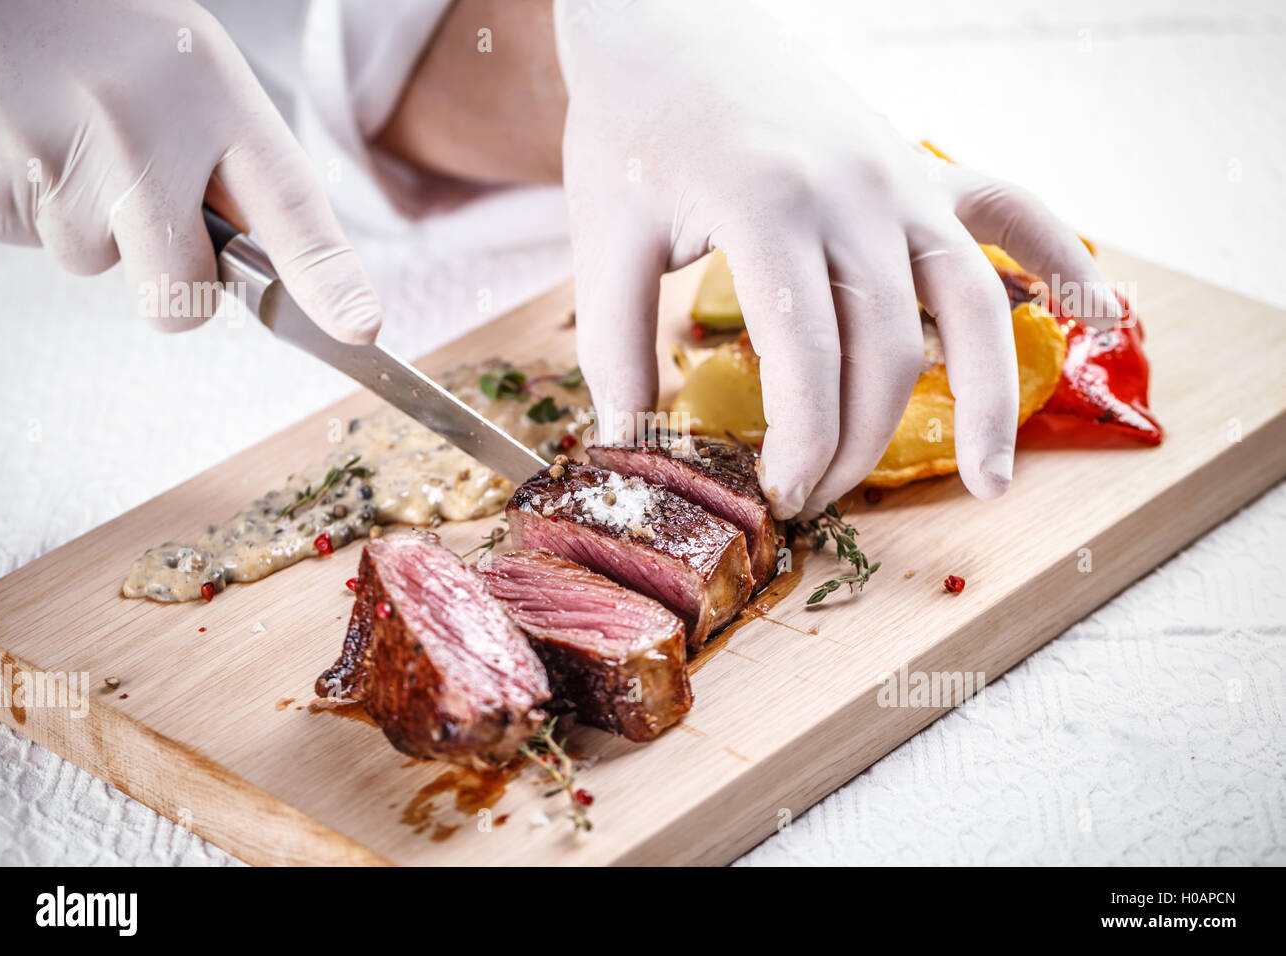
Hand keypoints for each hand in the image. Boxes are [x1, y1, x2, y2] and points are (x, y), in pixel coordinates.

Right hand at [0, 0, 381, 340]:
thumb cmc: (114, 34)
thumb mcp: (197, 73)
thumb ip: (238, 169)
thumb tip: (268, 276)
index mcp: (212, 92)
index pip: (289, 205)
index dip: (327, 278)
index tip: (360, 327)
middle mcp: (141, 130)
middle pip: (180, 294)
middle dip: (174, 282)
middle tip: (152, 208)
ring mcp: (54, 158)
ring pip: (92, 262)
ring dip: (90, 220)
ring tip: (72, 134)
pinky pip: (26, 236)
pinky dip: (29, 203)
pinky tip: (28, 136)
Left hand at [555, 0, 1120, 517]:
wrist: (671, 23)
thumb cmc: (633, 128)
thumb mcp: (603, 236)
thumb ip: (614, 346)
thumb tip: (633, 441)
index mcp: (768, 212)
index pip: (808, 364)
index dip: (801, 445)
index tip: (778, 491)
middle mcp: (855, 195)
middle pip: (885, 354)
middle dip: (856, 447)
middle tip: (814, 497)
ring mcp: (899, 176)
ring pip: (971, 302)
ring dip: (986, 401)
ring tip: (990, 485)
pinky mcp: (917, 165)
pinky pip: (1011, 210)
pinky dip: (1063, 260)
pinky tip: (1102, 314)